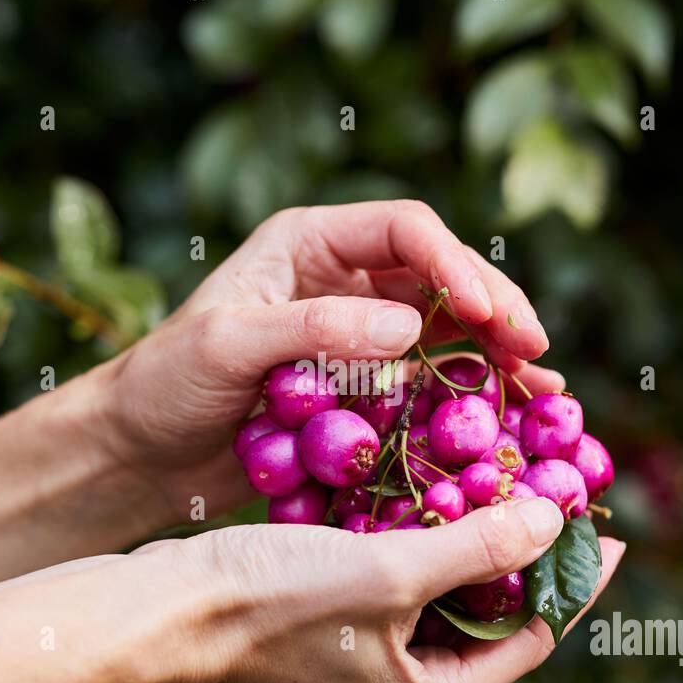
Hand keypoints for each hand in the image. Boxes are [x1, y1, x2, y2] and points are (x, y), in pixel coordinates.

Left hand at [89, 201, 558, 531]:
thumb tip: (408, 326)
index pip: (404, 230)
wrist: (139, 452)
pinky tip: (513, 413)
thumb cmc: (164, 384)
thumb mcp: (226, 345)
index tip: (485, 309)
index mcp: (310, 244)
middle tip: (533, 347)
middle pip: (442, 275)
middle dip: (493, 305)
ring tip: (543, 386)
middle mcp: (344, 280)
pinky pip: (431, 382)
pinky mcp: (365, 389)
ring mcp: (359, 336)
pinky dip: (471, 395)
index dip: (454, 262)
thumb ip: (311, 328)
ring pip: (449, 329)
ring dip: (497, 353)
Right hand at [142, 497, 624, 682]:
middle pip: (489, 613)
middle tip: (553, 487)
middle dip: (521, 549)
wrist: (161, 606)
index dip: (573, 581)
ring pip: (443, 587)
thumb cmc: (274, 602)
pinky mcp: (335, 618)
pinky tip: (433, 479)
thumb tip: (553, 522)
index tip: (606, 530)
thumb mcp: (390, 573)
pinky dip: (420, 529)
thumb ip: (477, 548)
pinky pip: (400, 571)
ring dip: (469, 532)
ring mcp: (366, 653)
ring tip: (504, 472)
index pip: (529, 638)